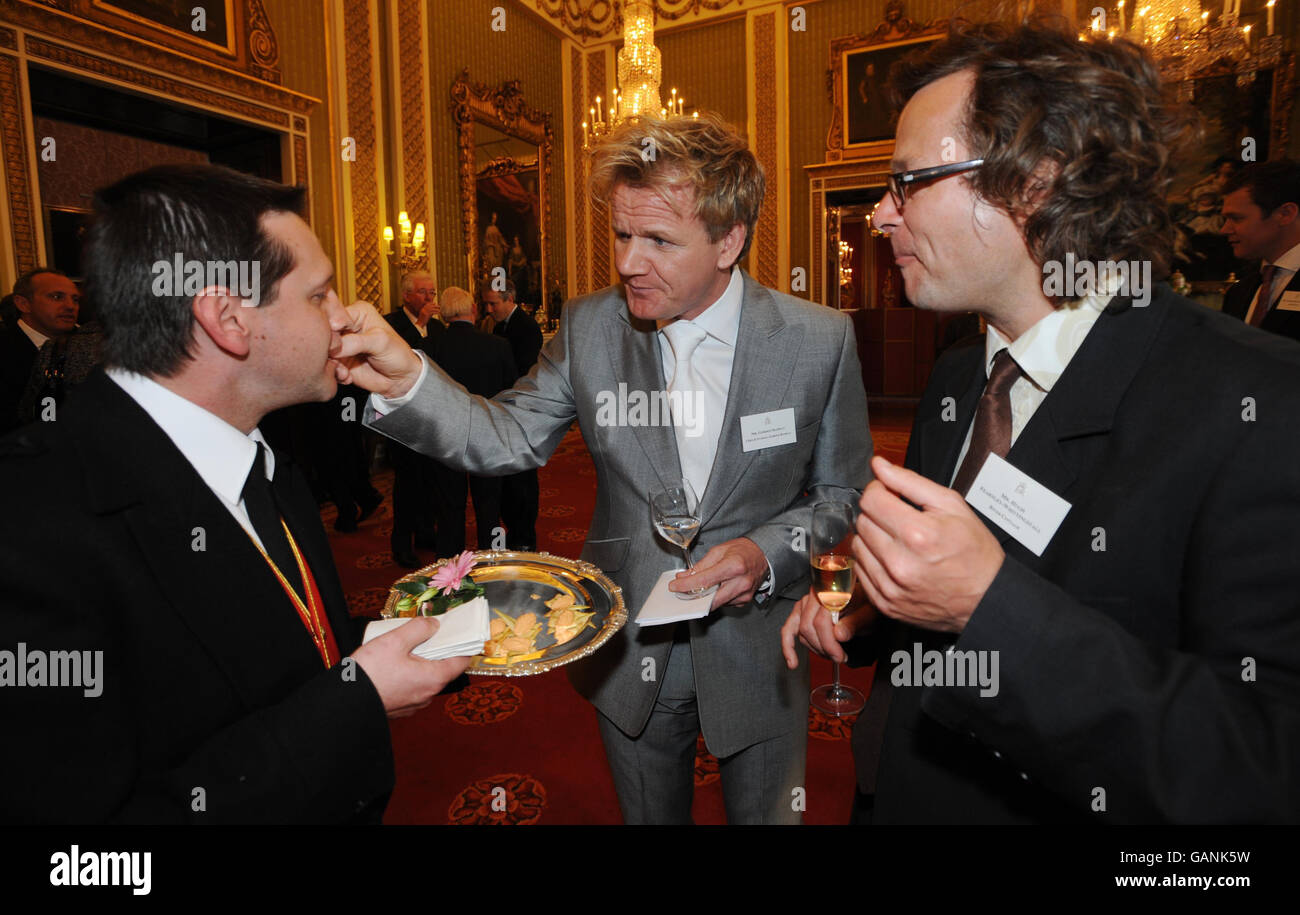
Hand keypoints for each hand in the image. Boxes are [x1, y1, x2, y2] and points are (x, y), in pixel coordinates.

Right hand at [329, 300, 423, 398]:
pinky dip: (335, 373)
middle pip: (323, 329)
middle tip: (338, 355)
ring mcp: (340, 344)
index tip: (337, 336)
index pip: (333, 310)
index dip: (330, 323)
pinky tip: (347, 376)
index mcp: (357, 312)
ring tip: (344, 371)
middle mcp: (345, 326)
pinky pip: (326, 365)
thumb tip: (334, 344)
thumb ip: (356, 341)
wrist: (400, 379)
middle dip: (328, 345)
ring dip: (331, 363)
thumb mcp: (381, 342)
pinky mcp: (338, 361)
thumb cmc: (397, 354)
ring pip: (321, 349)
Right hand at [350, 617, 471, 717]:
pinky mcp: (401, 706)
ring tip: (406, 647)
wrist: (344, 703)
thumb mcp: (394, 641)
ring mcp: (415, 703)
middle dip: (437, 650)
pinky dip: (409, 674)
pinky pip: (413, 686)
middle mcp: (428, 694)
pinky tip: (395, 664)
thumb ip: (418, 629)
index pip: (461, 661)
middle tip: (427, 633)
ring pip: (426, 677)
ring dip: (421, 662)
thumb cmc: (369, 674)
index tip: (458, 631)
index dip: (462, 644)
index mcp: (433, 678)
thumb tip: (433, 625)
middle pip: (443, 668)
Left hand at [669, 537, 768, 609]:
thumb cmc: (742, 550)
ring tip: (701, 587)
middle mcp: (741, 583)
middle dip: (693, 597)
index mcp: (734, 567)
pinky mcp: (745, 600)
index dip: (686, 586)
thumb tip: (684, 577)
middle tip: (683, 592)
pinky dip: (717, 598)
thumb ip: (701, 566)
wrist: (763, 555)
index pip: (704, 581)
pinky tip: (717, 588)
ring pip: (716, 603)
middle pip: (710, 599)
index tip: (675, 587)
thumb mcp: (719, 551)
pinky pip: (725, 603)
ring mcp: (744, 594)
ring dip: (705, 598)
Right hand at [780, 588, 876, 668]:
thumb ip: (854, 623)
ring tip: (830, 654)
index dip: (829, 643)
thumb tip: (839, 634)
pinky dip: (788, 646)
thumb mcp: (867, 614)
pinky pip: (788, 629)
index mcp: (831, 591)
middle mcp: (815, 595)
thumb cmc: (865, 606)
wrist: (863, 603)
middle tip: (837, 657)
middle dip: (822, 648)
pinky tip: (792, 661)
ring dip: (814, 649)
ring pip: (801, 632)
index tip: (840, 656)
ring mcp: (806, 603)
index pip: (821, 621)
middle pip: (808, 628)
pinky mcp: (800, 612)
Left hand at [852, 455, 1003, 633]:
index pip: (870, 500)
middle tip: (899, 518)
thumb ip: (910, 482)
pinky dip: (873, 562)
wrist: (987, 598)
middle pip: (862, 522)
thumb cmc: (974, 551)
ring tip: (898, 540)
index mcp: (917, 533)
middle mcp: (899, 563)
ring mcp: (890, 587)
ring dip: (872, 538)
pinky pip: (861, 572)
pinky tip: (894, 560)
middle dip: (877, 514)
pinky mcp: (885, 604)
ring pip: (858, 547)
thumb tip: (879, 465)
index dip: (879, 490)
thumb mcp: (952, 505)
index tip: (889, 494)